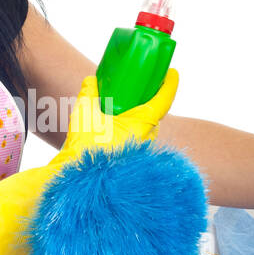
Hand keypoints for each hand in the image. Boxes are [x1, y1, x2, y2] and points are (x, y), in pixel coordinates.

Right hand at [49, 68, 179, 171]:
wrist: (81, 181)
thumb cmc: (85, 148)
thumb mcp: (84, 114)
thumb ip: (89, 94)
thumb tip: (92, 81)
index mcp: (142, 124)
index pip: (163, 100)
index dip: (169, 84)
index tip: (172, 73)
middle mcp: (148, 138)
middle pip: (155, 115)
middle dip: (150, 102)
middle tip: (142, 88)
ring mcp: (142, 152)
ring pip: (146, 130)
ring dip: (139, 119)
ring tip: (125, 108)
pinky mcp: (133, 163)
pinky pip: (137, 141)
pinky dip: (131, 132)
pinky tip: (116, 130)